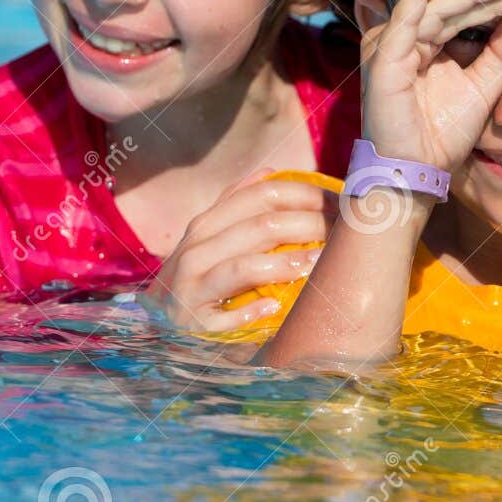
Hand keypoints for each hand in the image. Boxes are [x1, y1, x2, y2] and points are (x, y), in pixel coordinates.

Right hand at [140, 172, 335, 334]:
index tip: (342, 202)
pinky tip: (276, 308)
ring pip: (245, 267)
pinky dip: (253, 312)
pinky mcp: (193, 325)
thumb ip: (236, 205)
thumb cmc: (197, 279)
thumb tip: (270, 171)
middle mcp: (196, 250)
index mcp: (207, 224)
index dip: (306, 194)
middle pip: (262, 227)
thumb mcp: (210, 238)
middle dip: (309, 225)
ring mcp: (191, 288)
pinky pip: (226, 318)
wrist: (156, 330)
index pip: (263, 195)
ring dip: (287, 264)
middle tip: (344, 234)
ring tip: (320, 264)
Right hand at [355, 0, 501, 168]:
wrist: (419, 171)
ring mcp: (393, 45)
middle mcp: (407, 39)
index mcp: (427, 44)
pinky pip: (405, 17)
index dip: (493, 2)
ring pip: (435, 7)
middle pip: (450, 5)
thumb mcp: (484, 86)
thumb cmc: (444, 134)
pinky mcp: (384, 55)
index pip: (462, 13)